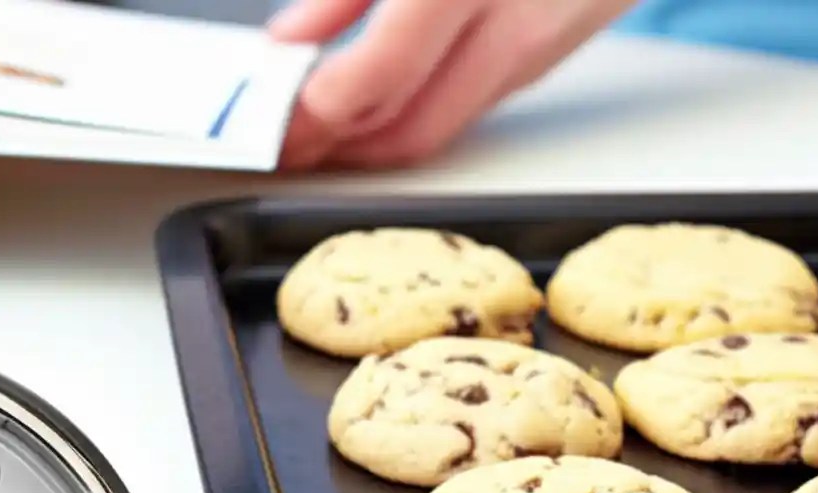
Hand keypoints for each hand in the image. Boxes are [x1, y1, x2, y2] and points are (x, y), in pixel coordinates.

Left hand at [271, 0, 636, 169]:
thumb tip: (291, 39)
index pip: (377, 78)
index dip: (315, 113)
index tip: (270, 121)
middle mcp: (513, 18)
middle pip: (408, 129)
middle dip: (336, 149)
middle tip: (284, 143)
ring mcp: (539, 42)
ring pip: (439, 127)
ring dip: (370, 143)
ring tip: (317, 129)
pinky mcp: (547, 54)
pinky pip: (468, 106)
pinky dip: (412, 118)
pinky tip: (375, 105)